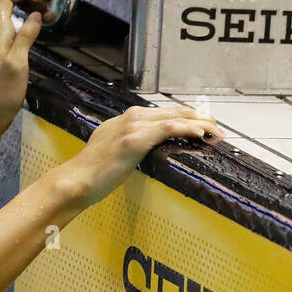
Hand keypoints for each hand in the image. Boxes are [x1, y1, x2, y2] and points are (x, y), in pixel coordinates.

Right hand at [62, 106, 221, 206]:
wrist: (75, 181)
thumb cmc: (90, 175)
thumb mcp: (110, 154)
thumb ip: (126, 148)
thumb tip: (140, 155)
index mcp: (124, 120)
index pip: (162, 113)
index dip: (185, 116)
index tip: (201, 125)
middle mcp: (130, 117)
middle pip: (173, 110)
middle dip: (198, 116)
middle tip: (216, 126)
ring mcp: (133, 126)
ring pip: (175, 116)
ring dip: (200, 123)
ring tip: (216, 131)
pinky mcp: (135, 139)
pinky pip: (169, 128)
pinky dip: (189, 128)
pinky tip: (202, 133)